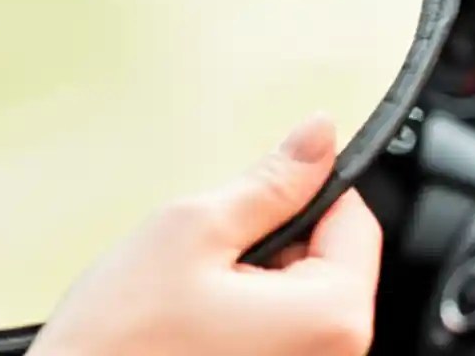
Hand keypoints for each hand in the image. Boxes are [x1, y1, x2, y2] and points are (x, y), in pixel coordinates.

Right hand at [29, 116, 381, 355]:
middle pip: (329, 261)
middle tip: (204, 255)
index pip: (355, 217)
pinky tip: (190, 325)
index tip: (257, 193)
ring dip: (252, 280)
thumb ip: (268, 182)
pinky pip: (276, 333)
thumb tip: (317, 139)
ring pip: (297, 297)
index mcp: (332, 317)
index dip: (301, 190)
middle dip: (272, 242)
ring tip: (188, 296)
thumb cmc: (119, 342)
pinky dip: (240, 317)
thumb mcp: (190, 229)